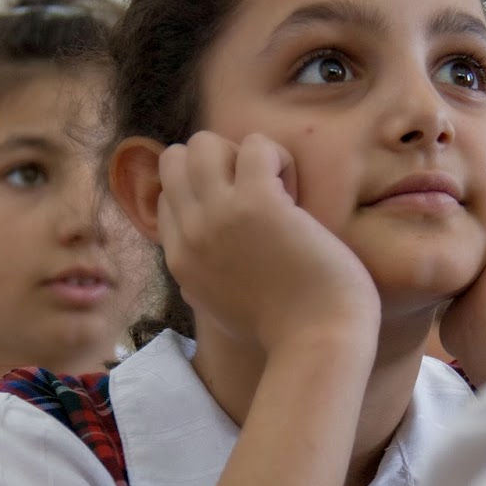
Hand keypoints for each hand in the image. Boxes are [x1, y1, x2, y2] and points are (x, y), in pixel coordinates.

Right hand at [155, 132, 379, 353]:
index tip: (242, 220)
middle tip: (255, 195)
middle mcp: (190, 235)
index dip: (205, 193)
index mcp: (180, 260)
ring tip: (275, 190)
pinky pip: (256, 145)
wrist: (317, 342)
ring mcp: (219, 216)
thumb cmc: (283, 331)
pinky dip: (279, 158)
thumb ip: (202, 283)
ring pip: (203, 142)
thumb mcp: (219, 310)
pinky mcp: (258, 203)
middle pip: (175, 160)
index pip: (168, 196)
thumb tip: (195, 274)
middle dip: (215, 164)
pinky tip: (295, 195)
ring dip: (243, 155)